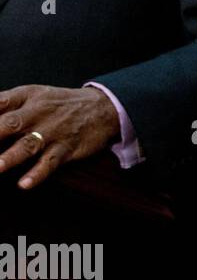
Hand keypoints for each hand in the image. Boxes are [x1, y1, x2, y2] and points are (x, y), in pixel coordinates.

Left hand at [0, 85, 119, 189]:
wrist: (103, 108)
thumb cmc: (60, 103)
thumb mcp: (32, 94)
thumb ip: (4, 103)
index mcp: (25, 98)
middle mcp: (37, 114)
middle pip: (8, 125)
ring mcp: (52, 132)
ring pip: (28, 145)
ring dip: (9, 158)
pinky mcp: (67, 148)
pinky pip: (51, 163)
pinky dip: (38, 174)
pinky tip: (24, 184)